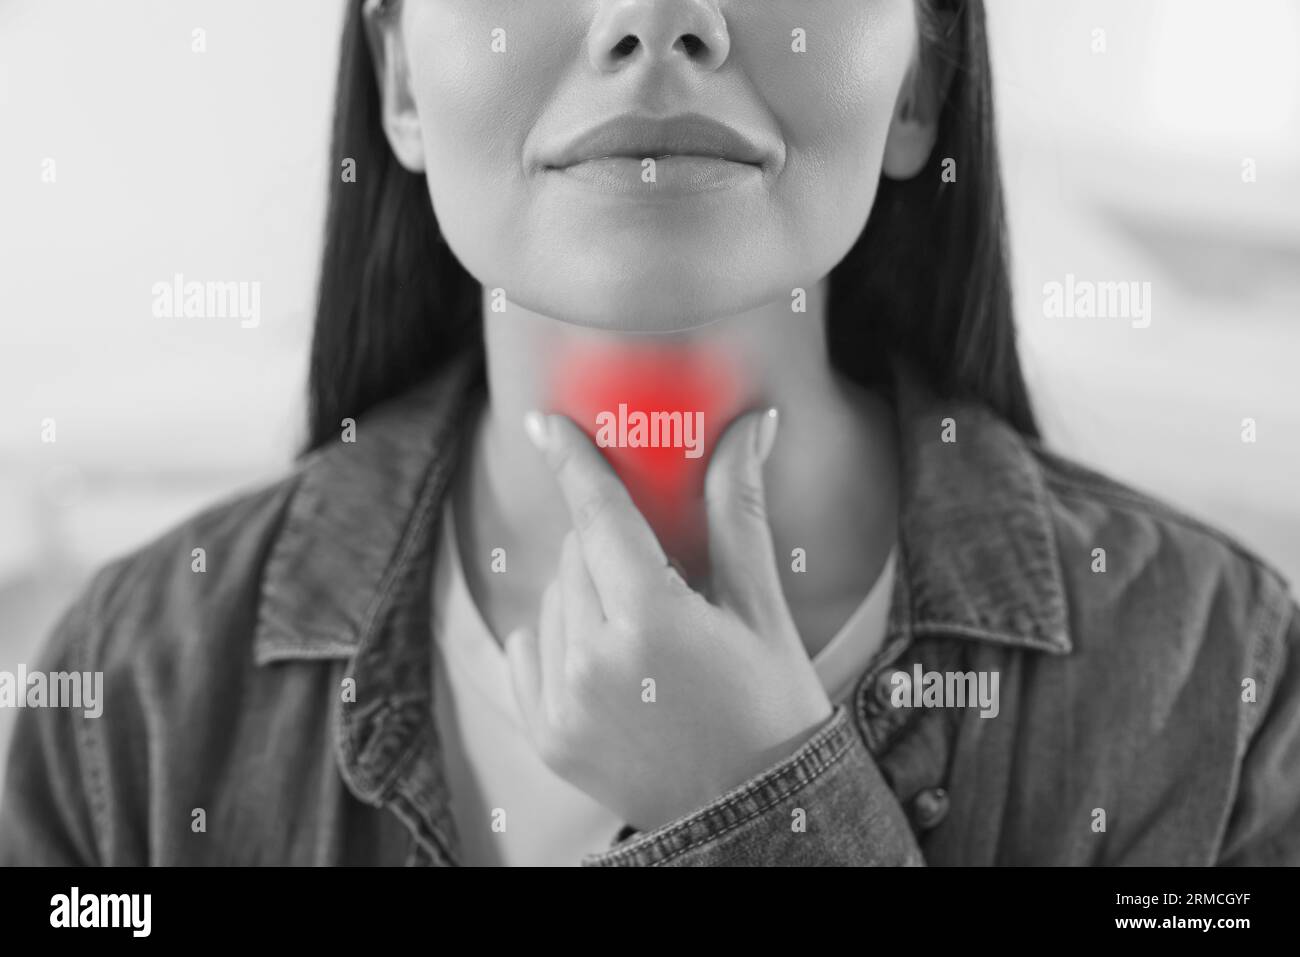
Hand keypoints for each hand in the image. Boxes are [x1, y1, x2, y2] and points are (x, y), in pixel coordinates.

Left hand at [506, 407, 833, 831]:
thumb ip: (739, 512)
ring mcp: (566, 704)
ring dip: (588, 594)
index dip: (574, 462)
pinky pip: (530, 649)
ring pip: (554, 599)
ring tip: (646, 636)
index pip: (600, 516)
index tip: (545, 423)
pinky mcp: (549, 737)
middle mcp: (597, 662)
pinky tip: (602, 658)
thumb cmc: (771, 708)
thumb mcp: (761, 609)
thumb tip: (752, 426)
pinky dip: (557, 638)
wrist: (754, 816)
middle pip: (578, 555)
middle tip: (663, 580)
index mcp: (654, 621)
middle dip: (613, 549)